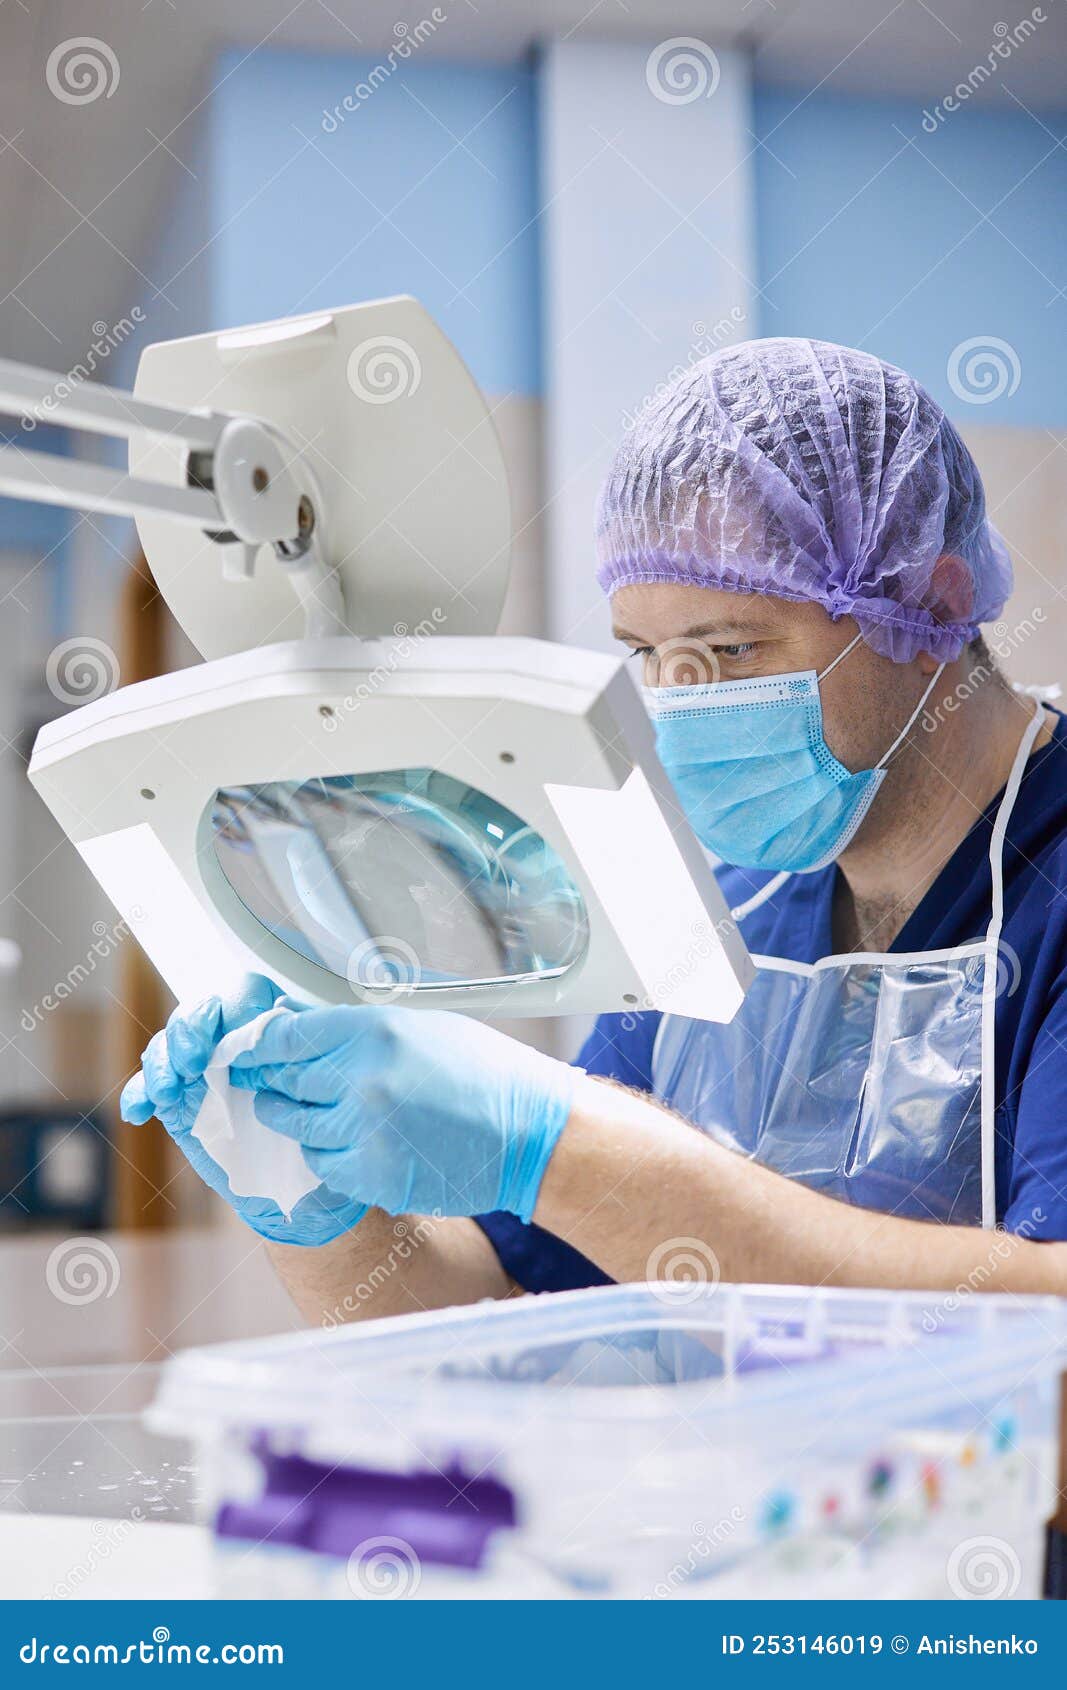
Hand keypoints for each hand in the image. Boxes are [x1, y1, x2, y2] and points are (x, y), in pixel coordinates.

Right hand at [119, 975, 366, 1244]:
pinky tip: (138, 1113)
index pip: (245, 994)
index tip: (238, 1039)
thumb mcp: (322, 1095)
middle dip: (190, 1031)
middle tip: (193, 1063)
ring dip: (162, 1062)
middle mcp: (232, 1044)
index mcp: (271, 1030)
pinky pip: (147, 1087)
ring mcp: (201, 1072)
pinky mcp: (178, 1101)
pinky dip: (138, 1094)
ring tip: (168, 1091)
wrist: (303, 1192)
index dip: (236, 1007)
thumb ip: (300, 1059)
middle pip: (200, 1012)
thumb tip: (279, 1020)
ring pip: (168, 1044)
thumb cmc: (322, 1137)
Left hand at [229, 1005, 576, 1220]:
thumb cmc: (485, 1075)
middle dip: (274, 1082)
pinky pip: (324, 1165)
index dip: (258, 1045)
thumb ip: (357, 1031)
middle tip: (268, 1082)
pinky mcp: (374, 1177)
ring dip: (300, 1120)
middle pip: (285, 1081)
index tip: (244, 1050)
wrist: (533, 1134)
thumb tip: (299, 1028)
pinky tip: (351, 1143)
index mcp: (374, 1033)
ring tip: (318, 1113)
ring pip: (298, 1127)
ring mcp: (366, 1133)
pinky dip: (329, 1155)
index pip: (286, 1037)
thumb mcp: (421, 1028)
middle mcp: (363, 1080)